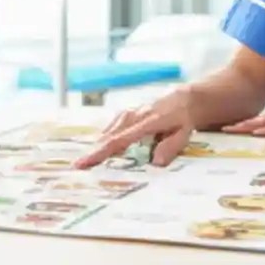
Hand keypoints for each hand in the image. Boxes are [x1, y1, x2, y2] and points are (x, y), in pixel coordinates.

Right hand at [73, 86, 196, 168]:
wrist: (186, 98)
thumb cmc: (184, 118)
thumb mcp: (184, 133)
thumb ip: (171, 146)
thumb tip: (155, 162)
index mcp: (147, 121)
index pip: (120, 139)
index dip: (101, 152)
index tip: (84, 162)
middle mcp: (135, 115)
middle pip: (110, 135)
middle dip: (94, 150)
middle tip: (78, 166)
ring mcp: (130, 113)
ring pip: (110, 129)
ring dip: (98, 144)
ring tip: (87, 160)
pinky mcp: (129, 113)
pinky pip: (114, 125)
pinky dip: (106, 136)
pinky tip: (100, 145)